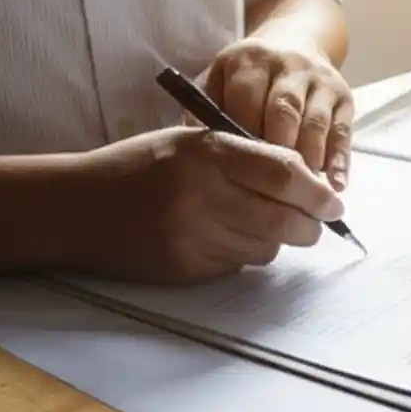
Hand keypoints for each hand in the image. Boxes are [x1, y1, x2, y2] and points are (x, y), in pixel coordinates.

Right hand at [73, 127, 344, 283]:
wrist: (76, 209)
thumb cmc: (139, 166)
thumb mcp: (190, 143)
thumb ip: (246, 156)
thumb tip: (306, 182)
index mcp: (207, 153)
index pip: (284, 173)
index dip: (317, 191)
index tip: (333, 200)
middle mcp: (203, 196)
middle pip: (284, 220)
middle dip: (310, 224)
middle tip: (316, 221)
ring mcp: (194, 237)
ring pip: (266, 247)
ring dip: (276, 239)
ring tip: (257, 222)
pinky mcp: (186, 269)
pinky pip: (238, 265)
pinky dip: (243, 253)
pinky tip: (221, 236)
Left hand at [198, 37, 353, 190]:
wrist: (294, 40)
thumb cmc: (245, 78)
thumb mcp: (219, 81)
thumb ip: (204, 112)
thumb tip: (199, 155)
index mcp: (248, 62)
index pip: (246, 101)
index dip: (244, 140)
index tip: (239, 174)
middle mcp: (287, 65)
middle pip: (283, 111)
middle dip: (277, 152)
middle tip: (271, 190)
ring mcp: (319, 80)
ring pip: (315, 123)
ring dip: (309, 160)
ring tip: (301, 193)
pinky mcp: (344, 96)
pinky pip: (343, 131)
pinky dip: (340, 160)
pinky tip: (335, 185)